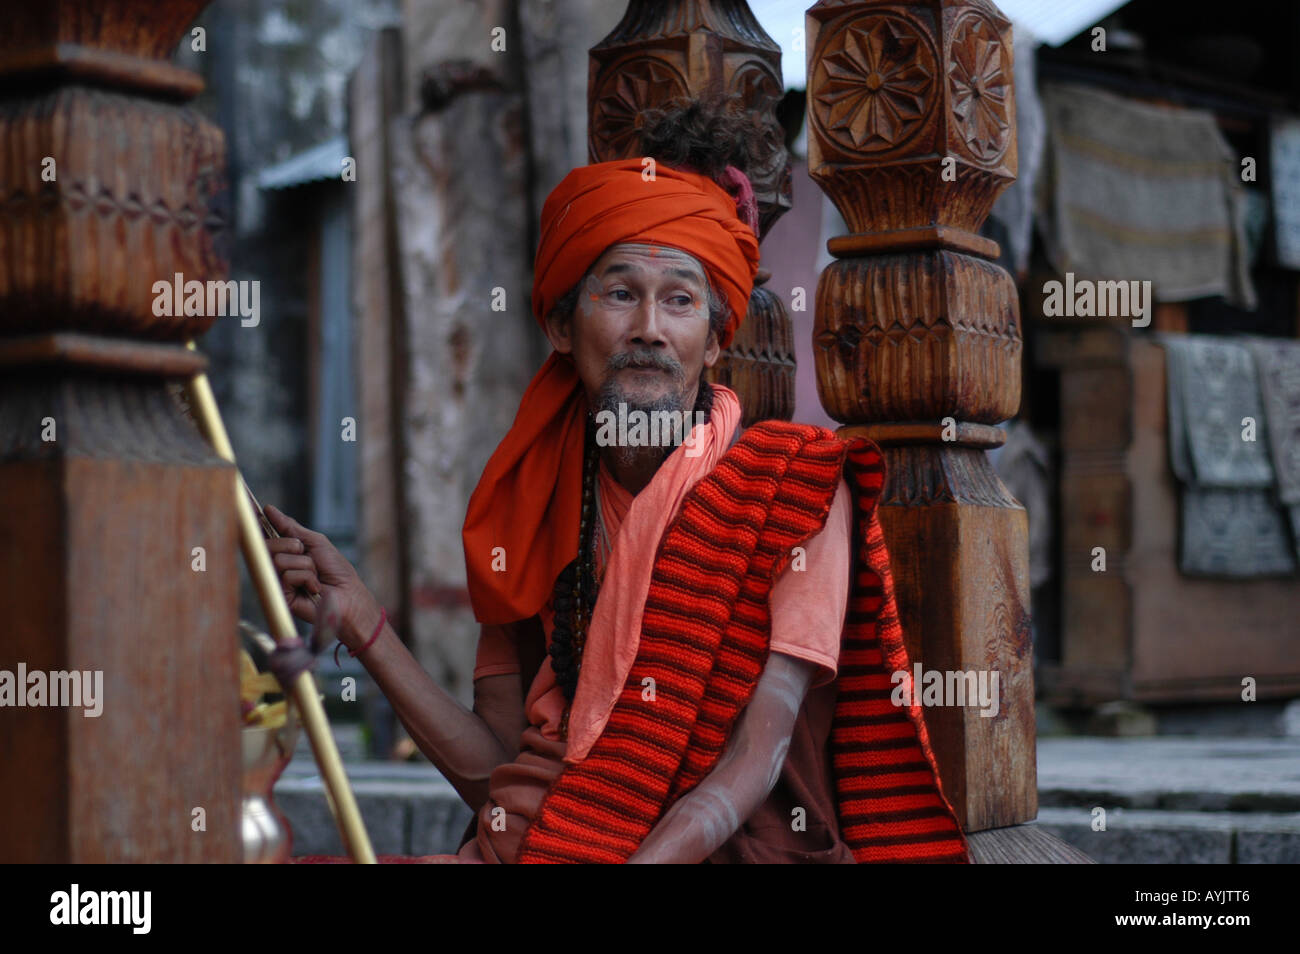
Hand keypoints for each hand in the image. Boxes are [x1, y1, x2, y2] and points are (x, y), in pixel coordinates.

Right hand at [264, 504, 377, 644]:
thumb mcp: (315, 542)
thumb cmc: (336, 571)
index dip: (256, 522)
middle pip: (268, 545)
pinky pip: (287, 574)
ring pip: (279, 559)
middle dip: (293, 546)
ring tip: (314, 575)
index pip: (264, 536)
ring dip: (305, 564)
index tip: (251, 506)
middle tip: (307, 555)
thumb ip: (291, 528)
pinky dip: (306, 578)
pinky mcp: (280, 596)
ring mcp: (277, 582)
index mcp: (283, 552)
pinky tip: (313, 587)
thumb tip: (269, 510)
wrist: (348, 595)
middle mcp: (276, 567)